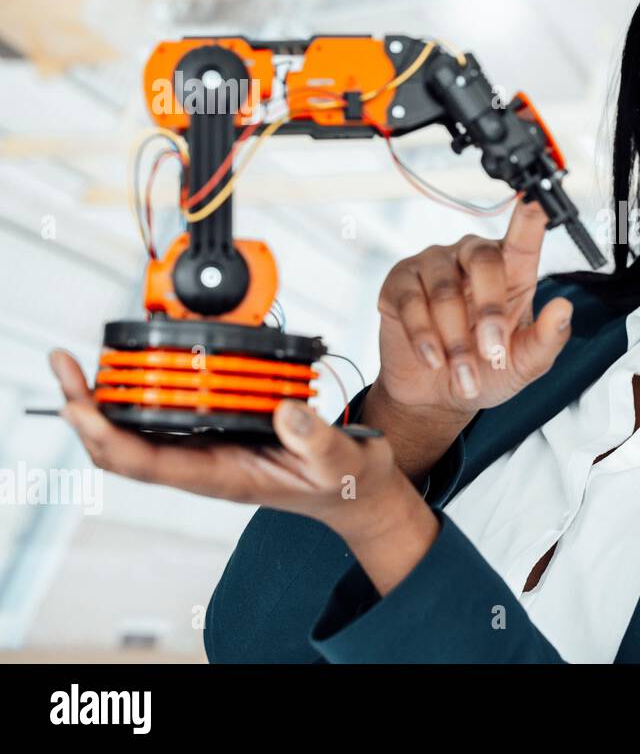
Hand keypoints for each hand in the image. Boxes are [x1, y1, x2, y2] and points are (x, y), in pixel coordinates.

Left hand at [47, 349, 421, 549]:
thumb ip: (317, 440)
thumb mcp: (342, 462)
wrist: (358, 491)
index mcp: (223, 477)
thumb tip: (284, 410)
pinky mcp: (221, 432)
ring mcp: (210, 449)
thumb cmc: (347, 481)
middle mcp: (206, 464)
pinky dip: (143, 391)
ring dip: (105, 401)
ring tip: (86, 363)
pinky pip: (166, 415)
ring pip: (136, 432)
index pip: (144, 463)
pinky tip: (141, 366)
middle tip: (67, 364)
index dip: (103, 434)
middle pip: (122, 447)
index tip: (78, 402)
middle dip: (86, 410)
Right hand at [375, 196, 573, 414]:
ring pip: (445, 291)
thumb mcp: (525, 364)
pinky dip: (423, 337)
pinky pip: (411, 302)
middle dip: (489, 312)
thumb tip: (563, 308)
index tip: (539, 195)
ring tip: (463, 375)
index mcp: (512, 270)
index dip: (531, 213)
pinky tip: (433, 359)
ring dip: (455, 340)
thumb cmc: (486, 372)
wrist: (436, 398)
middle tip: (492, 353)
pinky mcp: (399, 282)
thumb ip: (548, 339)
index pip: (524, 233)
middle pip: (483, 260)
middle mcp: (472, 257)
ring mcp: (434, 266)